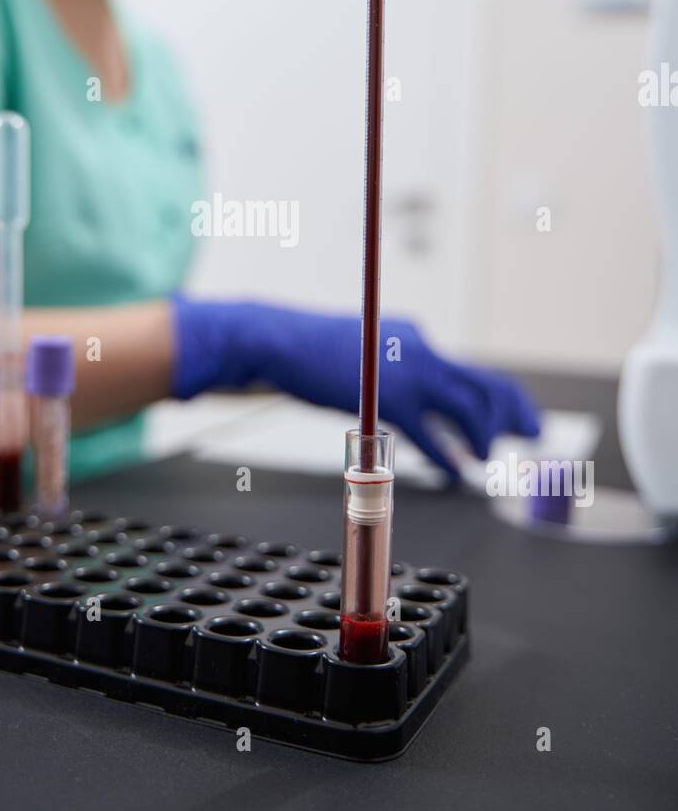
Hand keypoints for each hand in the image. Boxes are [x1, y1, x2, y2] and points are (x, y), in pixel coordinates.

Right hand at [171, 297, 540, 478]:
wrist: (279, 340)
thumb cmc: (310, 350)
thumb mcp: (363, 351)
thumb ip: (392, 370)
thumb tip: (412, 401)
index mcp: (414, 338)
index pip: (468, 370)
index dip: (501, 396)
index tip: (517, 415)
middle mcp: (420, 350)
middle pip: (484, 383)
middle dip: (514, 411)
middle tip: (533, 434)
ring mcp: (408, 375)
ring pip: (468, 408)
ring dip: (484, 436)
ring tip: (488, 459)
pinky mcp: (390, 400)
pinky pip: (430, 435)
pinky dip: (447, 457)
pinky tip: (454, 472)